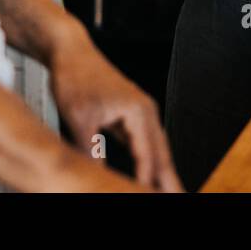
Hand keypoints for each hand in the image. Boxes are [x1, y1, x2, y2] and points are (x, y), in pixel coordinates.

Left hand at [50, 36, 182, 191]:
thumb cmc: (74, 77)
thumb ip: (91, 151)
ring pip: (157, 149)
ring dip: (163, 173)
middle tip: (180, 198)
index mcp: (137, 111)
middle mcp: (145, 111)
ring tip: (169, 193)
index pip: (146, 156)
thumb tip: (96, 177)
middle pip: (162, 154)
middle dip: (169, 180)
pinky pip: (146, 143)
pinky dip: (150, 161)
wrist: (70, 51)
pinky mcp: (131, 115)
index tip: (146, 197)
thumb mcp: (79, 119)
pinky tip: (149, 176)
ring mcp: (140, 113)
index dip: (147, 182)